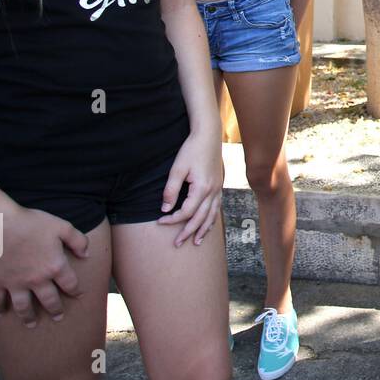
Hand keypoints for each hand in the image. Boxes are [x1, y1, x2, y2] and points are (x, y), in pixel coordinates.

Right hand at [0, 205, 88, 327]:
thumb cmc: (32, 222)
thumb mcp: (62, 226)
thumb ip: (78, 241)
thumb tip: (87, 255)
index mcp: (55, 266)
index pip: (70, 284)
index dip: (76, 291)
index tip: (79, 295)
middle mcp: (36, 280)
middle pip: (49, 300)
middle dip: (55, 310)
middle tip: (58, 317)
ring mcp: (16, 283)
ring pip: (24, 307)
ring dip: (28, 317)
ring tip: (32, 324)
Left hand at [157, 129, 223, 246]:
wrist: (209, 135)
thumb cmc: (191, 150)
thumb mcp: (177, 169)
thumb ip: (170, 190)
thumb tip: (165, 209)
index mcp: (202, 188)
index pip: (186, 212)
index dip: (172, 219)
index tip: (160, 221)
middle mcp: (213, 192)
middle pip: (200, 218)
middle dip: (188, 232)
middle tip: (177, 243)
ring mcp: (218, 189)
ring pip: (212, 216)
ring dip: (204, 230)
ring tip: (197, 242)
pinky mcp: (219, 186)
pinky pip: (217, 208)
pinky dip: (212, 219)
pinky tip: (207, 224)